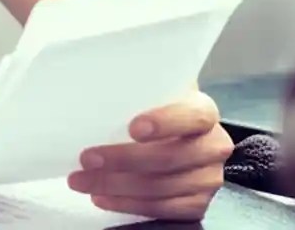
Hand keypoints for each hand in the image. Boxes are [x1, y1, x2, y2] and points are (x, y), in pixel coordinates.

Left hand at [67, 91, 233, 220]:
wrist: (182, 138)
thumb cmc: (158, 110)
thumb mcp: (154, 92)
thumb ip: (137, 88)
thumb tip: (93, 85)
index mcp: (204, 111)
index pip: (191, 116)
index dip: (164, 123)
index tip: (133, 128)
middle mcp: (213, 146)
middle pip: (168, 158)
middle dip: (122, 160)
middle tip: (86, 159)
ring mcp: (208, 178)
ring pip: (160, 188)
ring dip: (115, 186)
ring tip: (82, 180)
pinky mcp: (197, 204)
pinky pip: (161, 209)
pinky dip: (127, 204)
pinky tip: (102, 197)